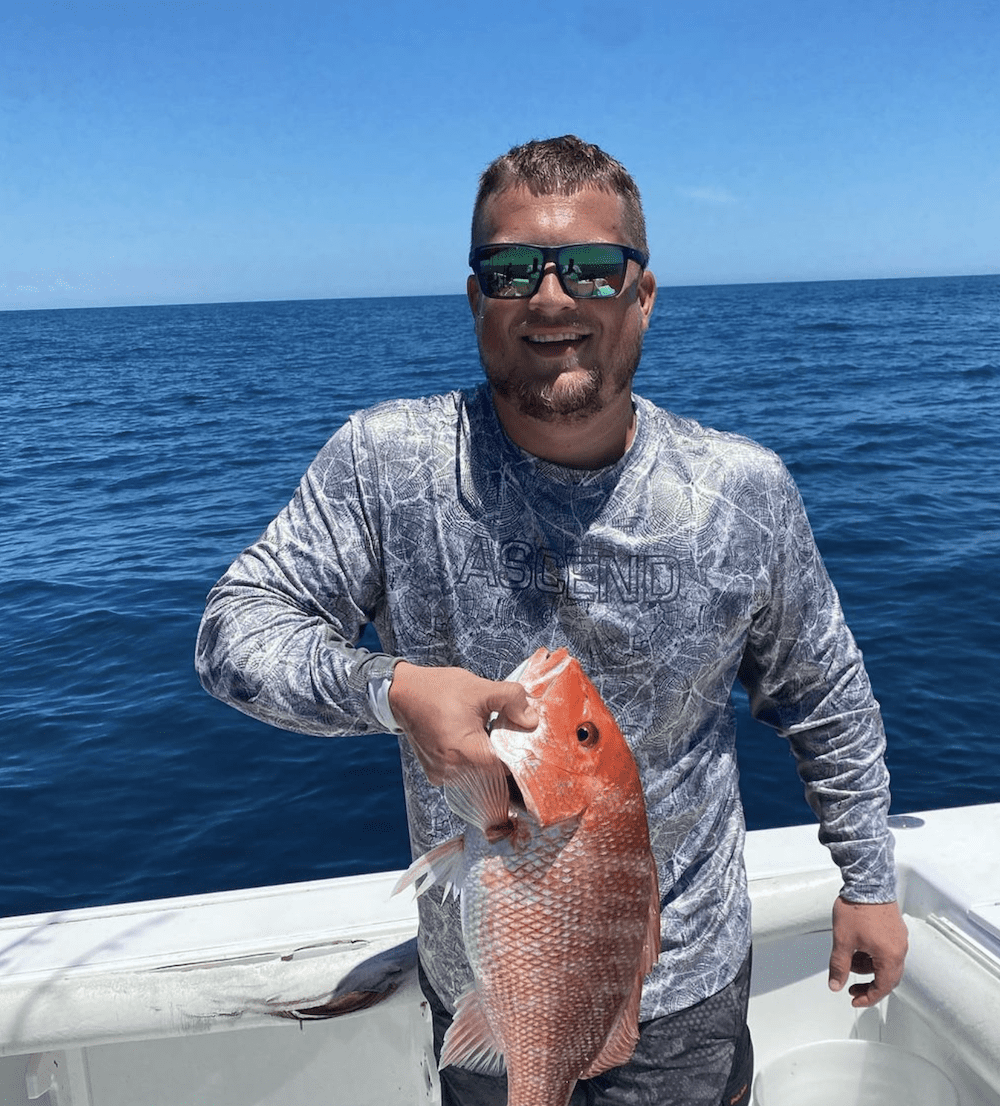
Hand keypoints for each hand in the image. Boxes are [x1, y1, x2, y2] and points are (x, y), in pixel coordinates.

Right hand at [387, 662, 538, 785]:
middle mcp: (452, 771)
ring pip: (479, 775)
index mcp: (464, 752)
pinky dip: (471, 760)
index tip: (523, 738)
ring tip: (484, 732)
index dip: (519, 753)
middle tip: (504, 731)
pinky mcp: (436, 774)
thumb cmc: (439, 689)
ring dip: (487, 757)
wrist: (403, 693)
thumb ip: (511, 700)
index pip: (506, 767)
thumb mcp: (480, 688)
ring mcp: (442, 776)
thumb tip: (532, 720)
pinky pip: (464, 773)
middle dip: (503, 754)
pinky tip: (470, 738)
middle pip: (494, 774)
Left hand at [828, 897, 907, 1006]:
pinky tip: (859, 947)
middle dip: (868, 983)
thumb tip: (836, 984)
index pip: (883, 987)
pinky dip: (873, 954)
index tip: (855, 1000)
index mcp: (890, 956)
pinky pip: (887, 949)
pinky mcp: (895, 928)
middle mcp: (900, 949)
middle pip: (887, 977)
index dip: (868, 997)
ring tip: (850, 958)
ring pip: (886, 963)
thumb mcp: (843, 940)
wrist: (867, 882)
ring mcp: (899, 938)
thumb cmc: (858, 908)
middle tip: (851, 986)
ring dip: (868, 966)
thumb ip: (839, 965)